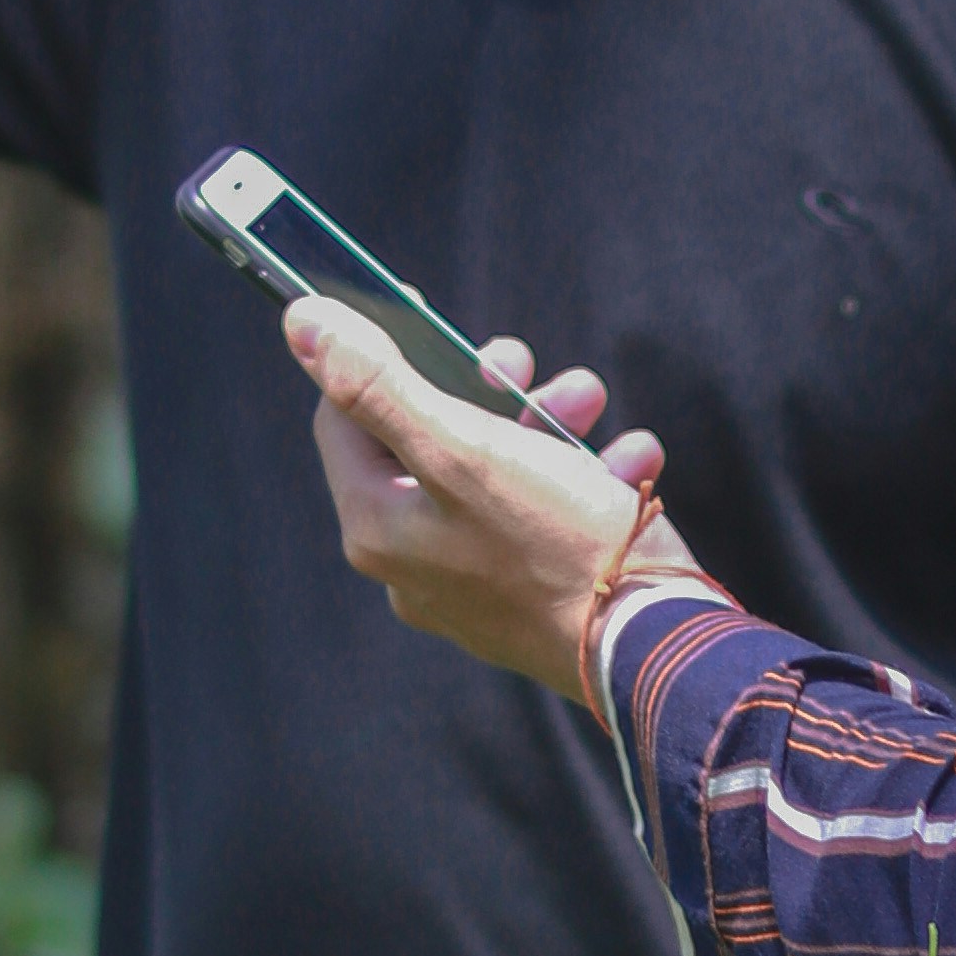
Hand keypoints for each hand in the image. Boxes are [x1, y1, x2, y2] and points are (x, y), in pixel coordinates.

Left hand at [291, 294, 711, 696]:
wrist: (653, 647)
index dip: (374, 354)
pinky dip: (586, 478)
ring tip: (589, 403)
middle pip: (426, 439)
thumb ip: (378, 385)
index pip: (343, 417)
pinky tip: (626, 464)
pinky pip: (545, 515)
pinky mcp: (531, 597)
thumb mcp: (466, 448)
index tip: (417, 308)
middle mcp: (413, 562)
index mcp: (379, 527)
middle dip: (484, 388)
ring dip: (546, 422)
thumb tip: (303, 323)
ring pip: (496, 470)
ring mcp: (473, 585)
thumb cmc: (558, 546)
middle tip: (520, 362)